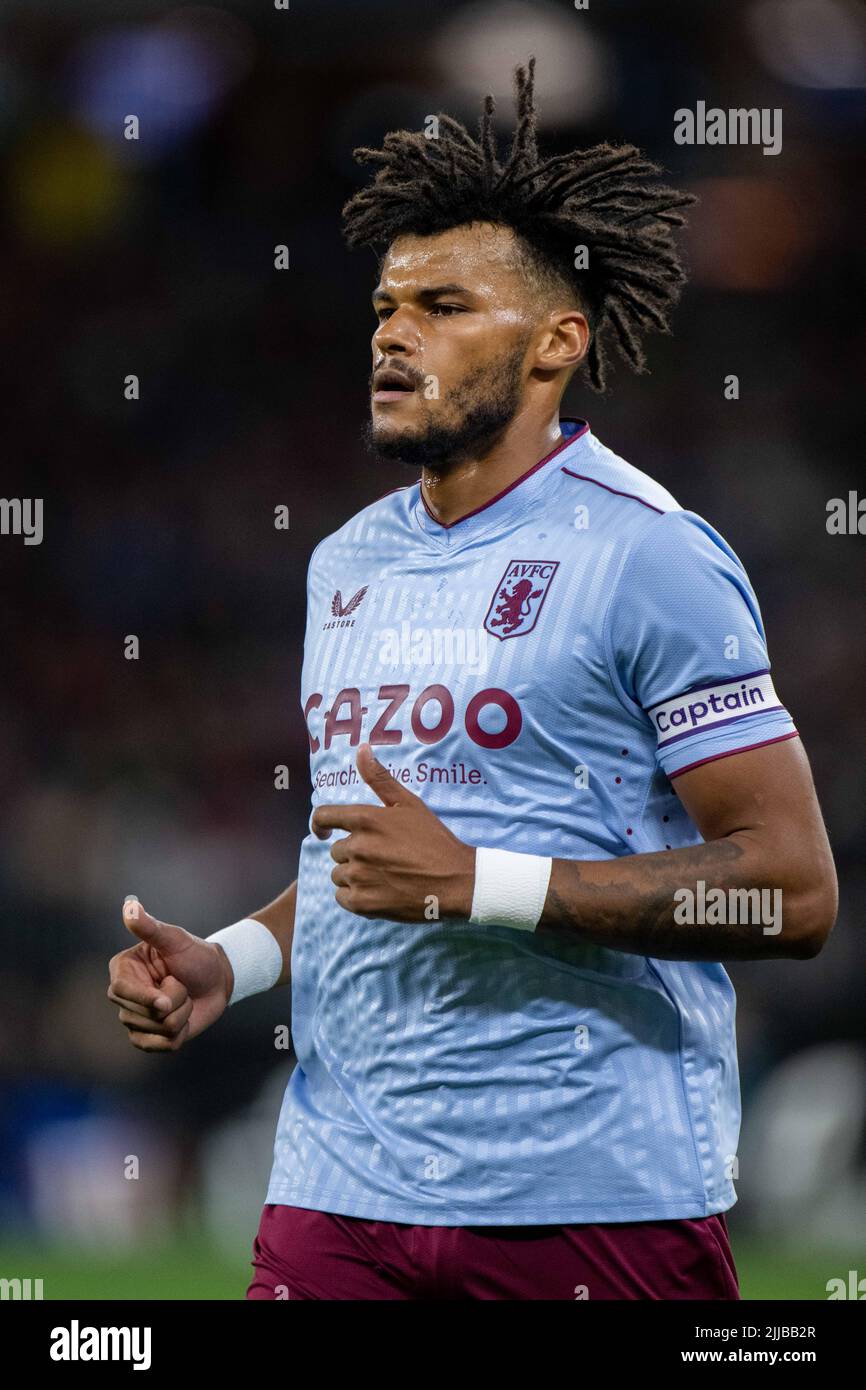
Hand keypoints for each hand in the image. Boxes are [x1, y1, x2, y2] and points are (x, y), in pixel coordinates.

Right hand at [107, 898, 233, 1052]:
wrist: (218, 979)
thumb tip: (129, 907)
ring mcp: (134, 1019)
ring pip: (155, 1031)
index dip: (145, 998)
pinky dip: (180, 1034)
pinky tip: (184, 1018)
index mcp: (123, 970)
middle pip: (140, 1015)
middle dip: (172, 1001)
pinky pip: (160, 1046)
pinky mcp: (148, 1038)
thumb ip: (150, 927)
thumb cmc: (196, 955)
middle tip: (180, 984)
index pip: (121, 991)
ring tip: (183, 998)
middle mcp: (123, 996)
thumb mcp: (175, 939)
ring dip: (180, 1015)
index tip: (165, 999)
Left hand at [311, 744, 475, 921]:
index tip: (324, 831)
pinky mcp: (362, 903)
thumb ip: (380, 778)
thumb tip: (361, 748)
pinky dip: (355, 897)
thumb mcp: (409, 804)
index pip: (323, 817)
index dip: (320, 824)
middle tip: (382, 857)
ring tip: (382, 876)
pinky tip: (378, 892)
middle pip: (336, 850)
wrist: (456, 882)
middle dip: (353, 853)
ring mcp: (359, 876)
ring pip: (338, 875)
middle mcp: (357, 846)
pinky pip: (342, 898)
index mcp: (366, 819)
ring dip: (354, 876)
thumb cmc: (434, 840)